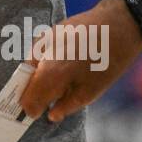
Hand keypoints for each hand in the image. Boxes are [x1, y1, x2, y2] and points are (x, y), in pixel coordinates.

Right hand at [19, 0, 141, 122]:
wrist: (116, 26)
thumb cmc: (106, 63)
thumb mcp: (90, 92)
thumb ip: (66, 105)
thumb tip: (51, 115)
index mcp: (50, 74)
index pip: (27, 99)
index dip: (32, 109)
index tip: (40, 113)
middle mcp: (40, 56)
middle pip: (25, 82)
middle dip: (33, 93)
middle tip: (48, 100)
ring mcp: (42, 41)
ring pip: (29, 66)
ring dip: (38, 77)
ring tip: (59, 80)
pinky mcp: (48, 31)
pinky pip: (37, 52)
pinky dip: (43, 62)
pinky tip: (62, 64)